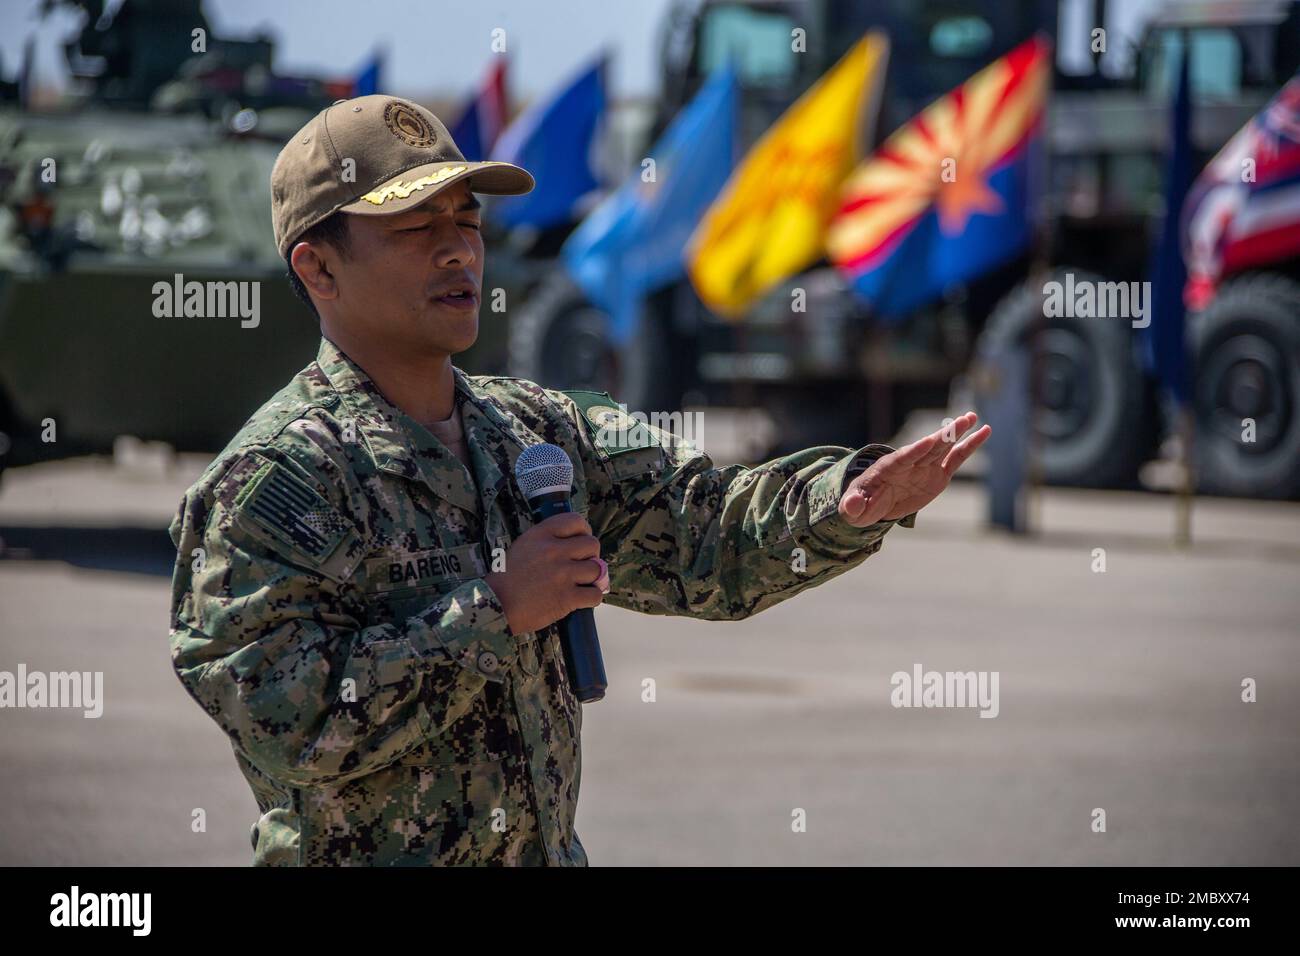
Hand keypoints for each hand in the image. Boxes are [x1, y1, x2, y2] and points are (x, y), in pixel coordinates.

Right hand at [484, 512, 605, 633]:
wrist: (495, 605)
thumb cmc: (508, 577)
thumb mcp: (523, 546)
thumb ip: (547, 539)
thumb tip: (576, 543)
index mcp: (541, 535)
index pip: (576, 520)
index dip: (584, 531)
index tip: (581, 542)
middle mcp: (554, 551)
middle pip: (592, 544)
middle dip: (590, 555)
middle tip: (581, 565)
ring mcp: (562, 574)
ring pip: (597, 569)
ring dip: (592, 577)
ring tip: (581, 583)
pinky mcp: (567, 597)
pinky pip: (595, 594)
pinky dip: (592, 597)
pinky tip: (582, 598)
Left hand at [838, 411, 990, 526]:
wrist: (872, 502)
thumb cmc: (860, 504)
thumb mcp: (853, 508)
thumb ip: (853, 505)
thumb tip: (852, 505)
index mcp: (888, 469)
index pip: (903, 458)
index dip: (915, 451)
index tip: (927, 441)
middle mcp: (909, 463)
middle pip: (927, 448)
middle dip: (942, 436)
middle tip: (959, 421)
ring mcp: (925, 467)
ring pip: (943, 448)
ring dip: (957, 433)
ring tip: (972, 417)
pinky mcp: (938, 474)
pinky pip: (956, 458)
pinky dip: (969, 446)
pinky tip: (984, 432)